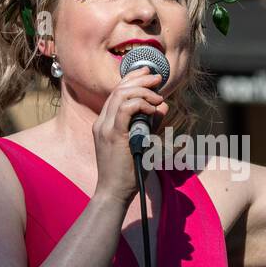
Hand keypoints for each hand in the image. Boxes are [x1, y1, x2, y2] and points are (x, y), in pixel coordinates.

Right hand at [91, 66, 167, 203]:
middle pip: (118, 89)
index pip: (116, 93)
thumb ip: (151, 124)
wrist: (114, 192)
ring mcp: (105, 128)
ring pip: (121, 95)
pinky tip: (153, 110)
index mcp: (105, 123)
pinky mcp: (113, 135)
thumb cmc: (128, 172)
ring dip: (143, 91)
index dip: (132, 79)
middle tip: (157, 77)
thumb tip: (163, 105)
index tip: (148, 74)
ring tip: (158, 96)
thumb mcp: (143, 143)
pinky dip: (142, 104)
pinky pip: (126, 110)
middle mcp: (102, 122)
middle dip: (139, 79)